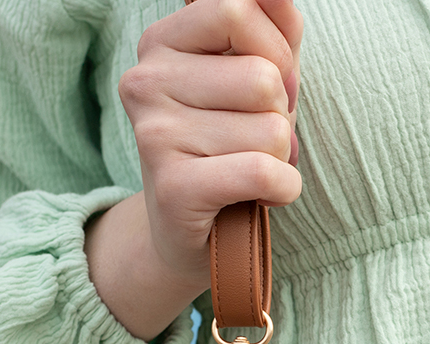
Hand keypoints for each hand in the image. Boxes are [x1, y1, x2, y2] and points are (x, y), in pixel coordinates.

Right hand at [118, 0, 302, 291]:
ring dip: (280, 157)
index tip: (270, 84)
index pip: (237, 9)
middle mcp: (146, 84)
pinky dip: (284, 189)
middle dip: (281, 114)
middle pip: (262, 77)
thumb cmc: (228, 147)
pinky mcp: (174, 188)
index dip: (277, 51)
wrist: (189, 236)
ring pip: (270, 129)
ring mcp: (154, 136)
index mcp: (160, 44)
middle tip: (257, 139)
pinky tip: (264, 196)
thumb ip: (270, 24)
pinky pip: (263, 172)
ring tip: (249, 169)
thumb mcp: (251, 75)